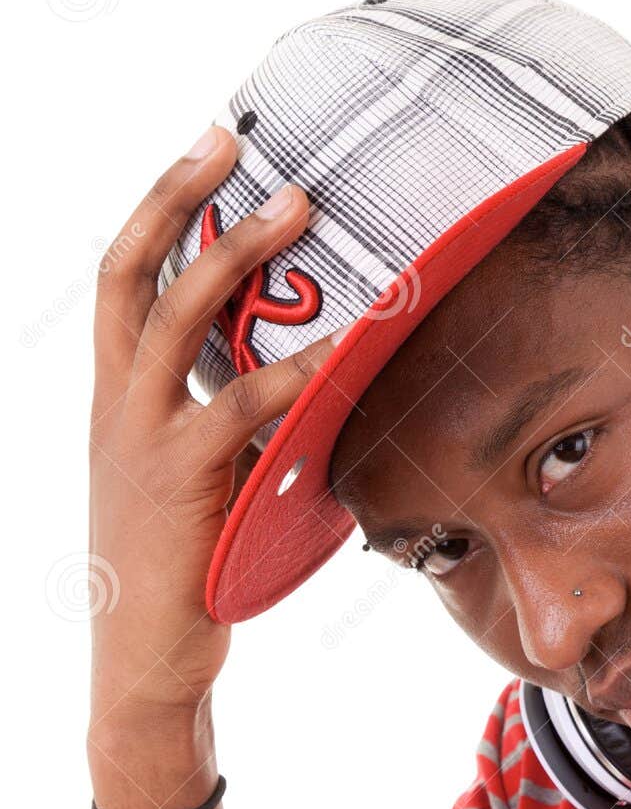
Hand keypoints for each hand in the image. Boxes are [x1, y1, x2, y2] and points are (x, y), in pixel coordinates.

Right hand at [89, 124, 340, 733]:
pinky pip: (235, 408)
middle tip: (236, 144)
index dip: (158, 212)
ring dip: (236, 257)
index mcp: (118, 403)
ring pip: (177, 320)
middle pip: (130, 276)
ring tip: (297, 212)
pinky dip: (288, 372)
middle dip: (179, 201)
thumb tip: (306, 389)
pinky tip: (334, 350)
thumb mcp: (198, 485)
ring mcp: (141, 442)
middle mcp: (118, 409)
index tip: (206, 153)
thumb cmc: (184, 576)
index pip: (123, 284)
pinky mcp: (178, 484)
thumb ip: (232, 430)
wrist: (146, 664)